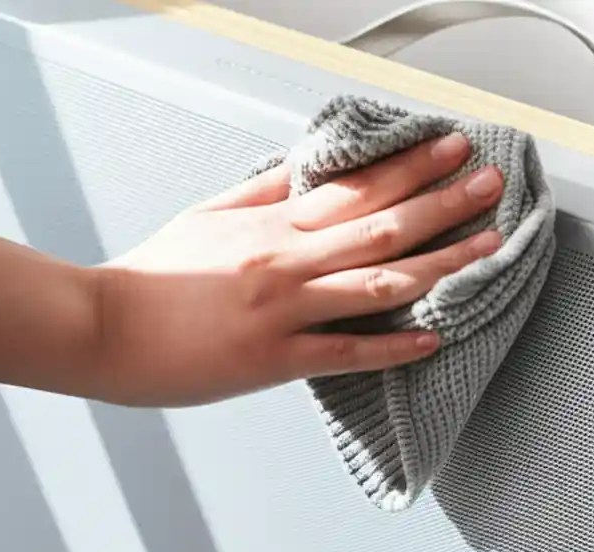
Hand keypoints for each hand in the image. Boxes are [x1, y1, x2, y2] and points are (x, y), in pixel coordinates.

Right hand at [92, 132, 502, 406]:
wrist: (102, 328)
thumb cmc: (155, 274)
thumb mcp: (209, 214)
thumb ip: (266, 190)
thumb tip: (313, 164)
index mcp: (272, 223)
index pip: (357, 185)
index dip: (411, 166)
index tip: (452, 149)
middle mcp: (286, 259)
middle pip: (383, 224)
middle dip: (445, 202)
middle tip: (492, 184)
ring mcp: (284, 310)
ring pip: (378, 282)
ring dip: (442, 264)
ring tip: (489, 249)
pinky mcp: (275, 359)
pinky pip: (348, 351)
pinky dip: (396, 345)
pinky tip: (437, 337)